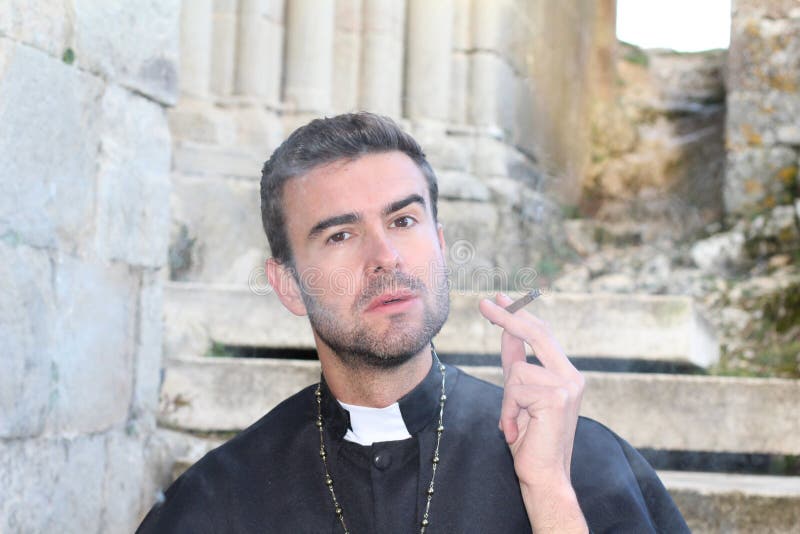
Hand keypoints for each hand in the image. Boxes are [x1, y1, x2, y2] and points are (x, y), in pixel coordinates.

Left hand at [479, 293, 586, 531]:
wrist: (545, 475)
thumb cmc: (531, 439)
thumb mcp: (520, 396)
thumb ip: (517, 364)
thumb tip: (507, 333)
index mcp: (566, 374)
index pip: (542, 334)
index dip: (519, 315)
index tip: (499, 299)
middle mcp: (572, 376)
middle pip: (537, 333)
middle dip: (508, 317)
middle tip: (484, 302)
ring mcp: (567, 385)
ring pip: (517, 371)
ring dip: (507, 400)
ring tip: (516, 423)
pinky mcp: (556, 397)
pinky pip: (515, 390)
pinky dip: (508, 411)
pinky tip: (518, 431)